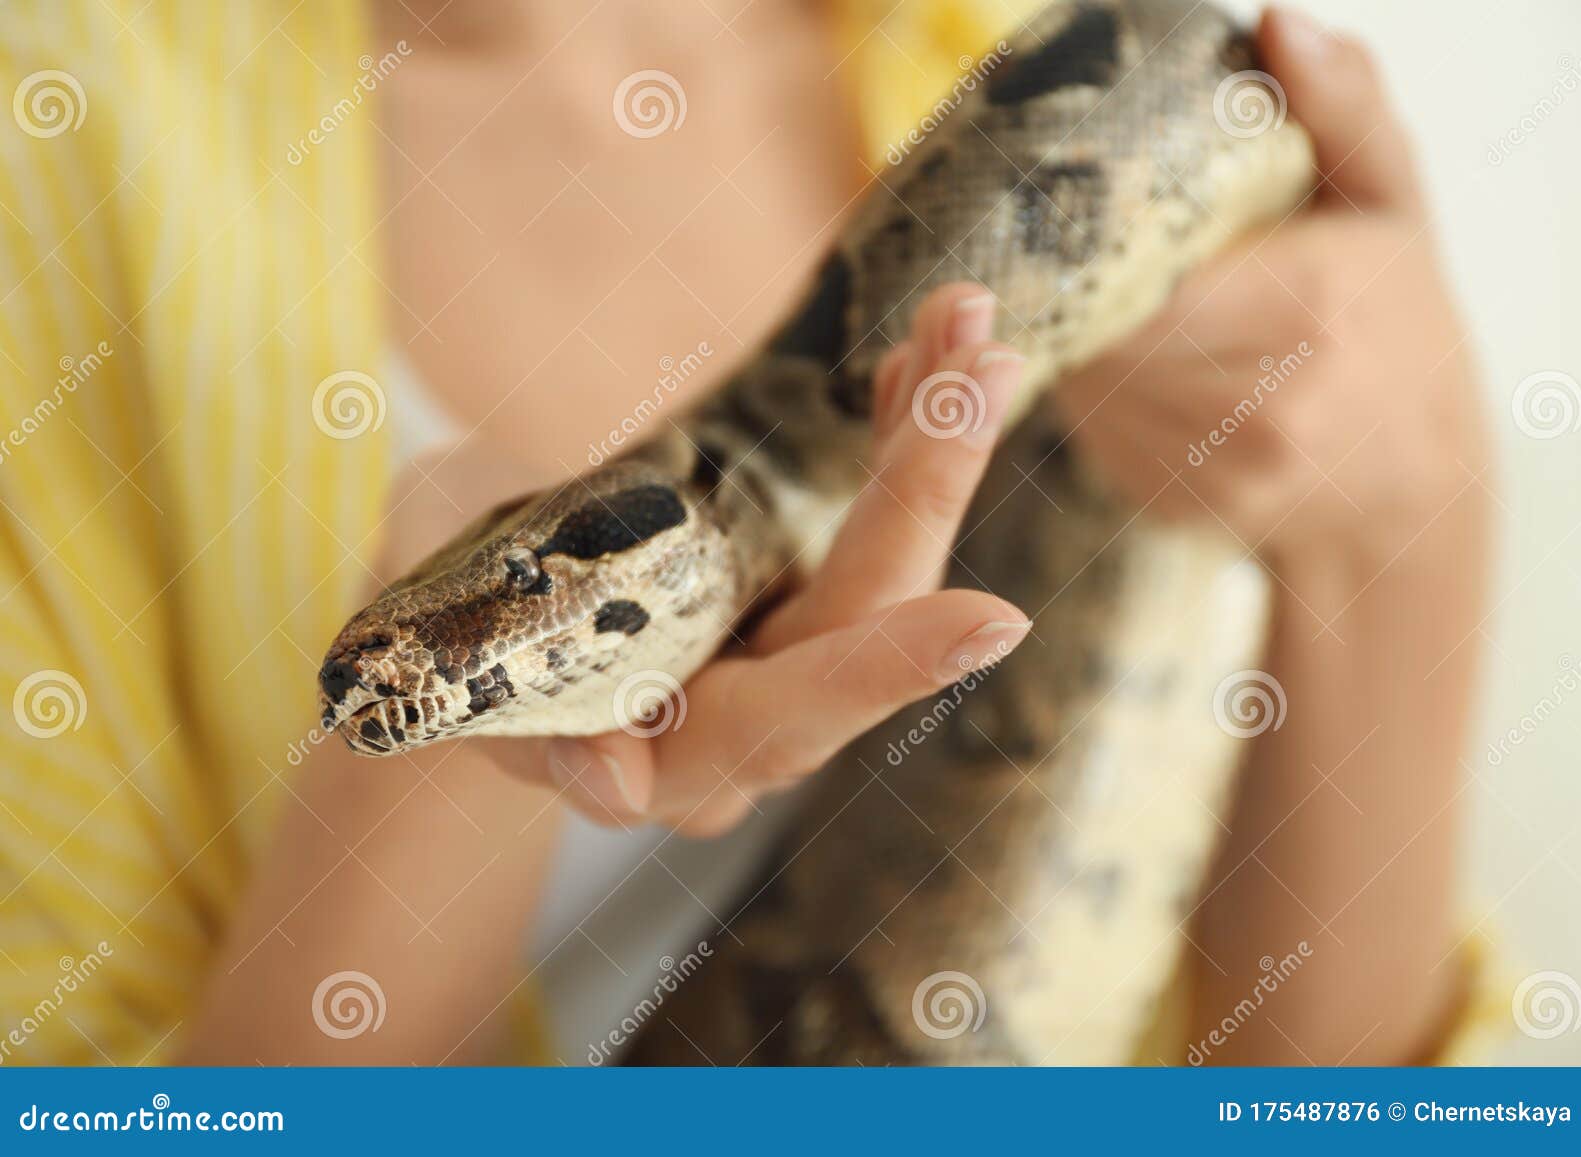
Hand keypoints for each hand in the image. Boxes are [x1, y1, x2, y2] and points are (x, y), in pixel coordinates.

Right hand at [377, 284, 1031, 835]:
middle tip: (979, 361)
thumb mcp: (469, 675)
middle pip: (870, 606)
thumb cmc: (455, 632)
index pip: (800, 711)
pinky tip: (919, 360)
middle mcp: (766, 716)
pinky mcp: (802, 586)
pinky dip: (894, 433)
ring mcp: (790, 647)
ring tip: (965, 324)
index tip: (989, 620)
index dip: (889, 667)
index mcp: (688, 756)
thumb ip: (531, 738)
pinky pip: (871, 514)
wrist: (467, 592)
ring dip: (933, 435)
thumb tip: (610, 778)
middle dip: (929, 479)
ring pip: (890, 552)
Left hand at [1058, 7, 1487, 571]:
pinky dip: (1102, 403)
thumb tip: (1277, 25)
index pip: (1149, 281)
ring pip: (1089, 391)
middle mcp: (1266, 405)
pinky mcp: (1183, 509)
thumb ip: (1341, 106)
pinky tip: (1143, 380)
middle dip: (1085, 298)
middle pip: (1106, 338)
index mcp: (1308, 305)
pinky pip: (1100, 438)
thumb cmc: (1392, 316)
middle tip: (1080, 260)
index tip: (1078, 223)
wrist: (1414, 478)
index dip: (1096, 253)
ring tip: (1121, 315)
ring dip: (1085, 350)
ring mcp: (1224, 472)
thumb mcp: (1387, 196)